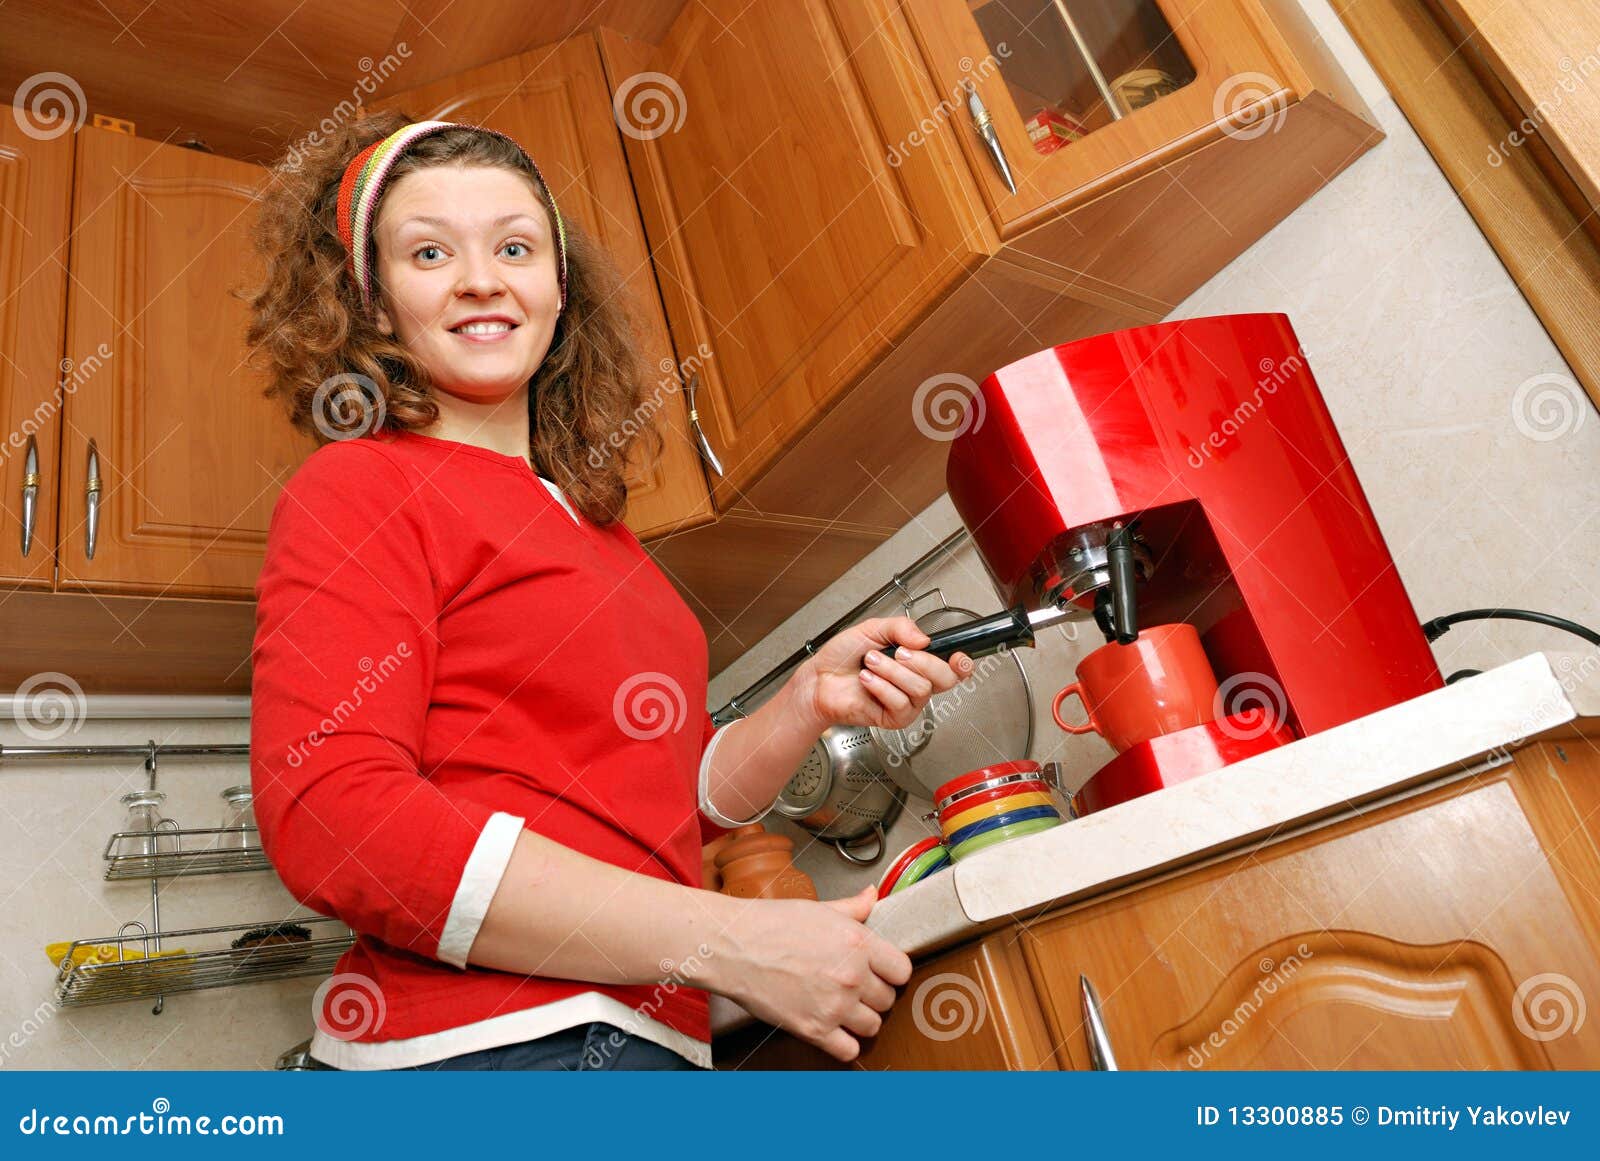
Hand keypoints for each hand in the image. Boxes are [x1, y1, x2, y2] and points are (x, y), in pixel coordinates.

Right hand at [710, 885, 912, 1061]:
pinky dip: (844, 1044)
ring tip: (842, 1006)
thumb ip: (853, 908)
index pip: (902, 970)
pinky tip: (833, 1030)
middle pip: (888, 999)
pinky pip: (848, 1050)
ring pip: (873, 1026)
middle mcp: (852, 976)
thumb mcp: (819, 908)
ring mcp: (834, 1006)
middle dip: (874, 994)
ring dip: (860, 1018)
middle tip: (854, 987)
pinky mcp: (814, 1030)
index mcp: (857, 942)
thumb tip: (872, 896)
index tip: (880, 971)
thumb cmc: (770, 924)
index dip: (891, 971)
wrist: (732, 947)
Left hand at [790, 615, 972, 731]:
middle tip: (898, 653)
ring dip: (891, 671)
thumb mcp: (873, 629)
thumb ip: (901, 627)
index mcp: (918, 661)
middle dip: (922, 661)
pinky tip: (867, 681)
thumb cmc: (843, 656)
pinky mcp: (893, 719)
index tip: (957, 657)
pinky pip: (901, 703)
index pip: (953, 667)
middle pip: (945, 678)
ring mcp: (907, 703)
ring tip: (870, 663)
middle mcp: (917, 683)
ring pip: (920, 689)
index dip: (962, 664)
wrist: (820, 678)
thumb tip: (924, 639)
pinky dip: (881, 688)